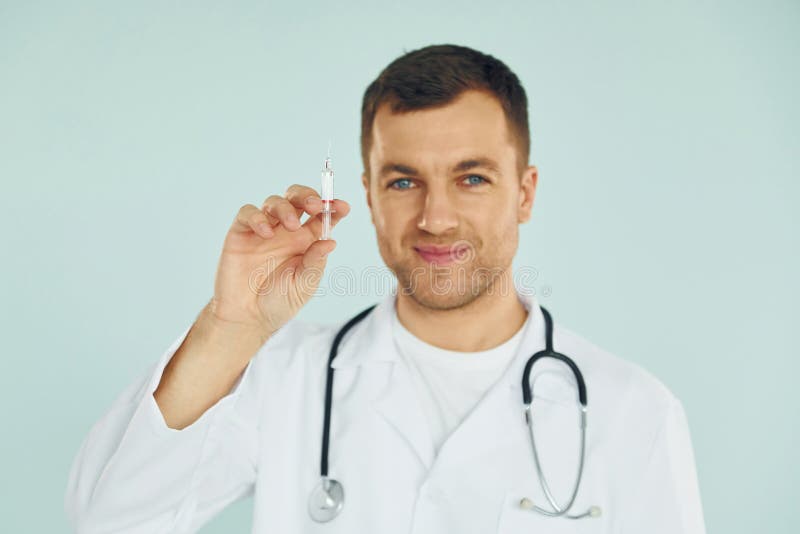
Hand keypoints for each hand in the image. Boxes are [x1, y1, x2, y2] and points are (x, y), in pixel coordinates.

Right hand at [208, 184, 349, 337]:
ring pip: (274, 202)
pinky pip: (248, 213)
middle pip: (298, 199)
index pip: (322, 216)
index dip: (333, 207)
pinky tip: (266, 233)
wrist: (248, 317)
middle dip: (308, 196)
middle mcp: (286, 231)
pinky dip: (258, 217)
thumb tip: (331, 241)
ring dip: (285, 207)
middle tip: (315, 206)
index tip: (343, 206)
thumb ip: (315, 262)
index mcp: (307, 240)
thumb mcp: (304, 285)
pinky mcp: (241, 232)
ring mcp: (264, 230)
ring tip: (291, 225)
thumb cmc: (279, 301)